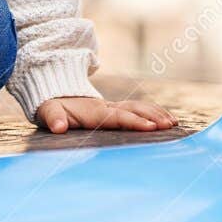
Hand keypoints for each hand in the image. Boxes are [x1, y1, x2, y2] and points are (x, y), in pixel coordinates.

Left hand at [34, 96, 176, 134]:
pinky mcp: (115, 111)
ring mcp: (113, 108)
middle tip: (170, 125)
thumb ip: (53, 118)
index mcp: (94, 112)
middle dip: (153, 117)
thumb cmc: (52, 108)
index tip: (151, 127)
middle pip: (134, 110)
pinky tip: (166, 120)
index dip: (134, 122)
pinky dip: (154, 113)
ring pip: (139, 108)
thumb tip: (58, 127)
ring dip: (157, 114)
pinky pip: (138, 110)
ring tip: (174, 123)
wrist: (55, 94)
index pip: (119, 117)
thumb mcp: (47, 111)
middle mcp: (107, 108)